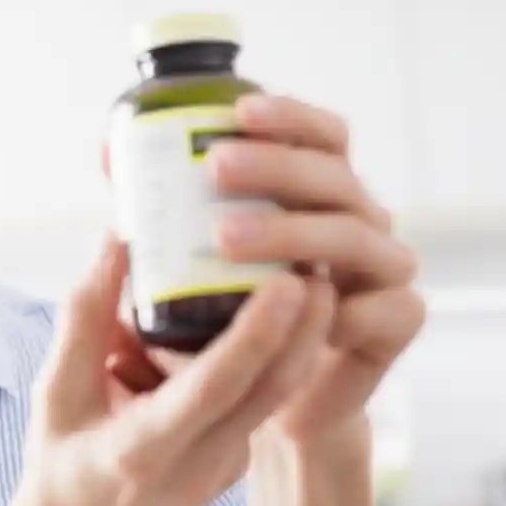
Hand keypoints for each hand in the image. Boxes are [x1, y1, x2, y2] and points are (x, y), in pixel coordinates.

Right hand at [4, 235, 335, 505]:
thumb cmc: (61, 455)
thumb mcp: (55, 389)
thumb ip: (85, 316)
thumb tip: (118, 239)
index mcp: (145, 447)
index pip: (214, 388)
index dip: (255, 335)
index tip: (287, 283)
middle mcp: (198, 463)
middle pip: (270, 390)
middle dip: (305, 326)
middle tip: (318, 257)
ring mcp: (226, 466)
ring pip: (276, 394)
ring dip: (300, 336)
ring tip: (308, 270)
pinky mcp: (238, 458)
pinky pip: (264, 399)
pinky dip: (274, 354)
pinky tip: (270, 311)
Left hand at [124, 95, 425, 449]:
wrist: (275, 393)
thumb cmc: (233, 310)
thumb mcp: (192, 252)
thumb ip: (162, 204)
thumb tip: (109, 152)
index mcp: (319, 191)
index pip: (322, 135)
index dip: (289, 116)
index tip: (236, 111)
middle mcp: (359, 218)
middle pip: (334, 174)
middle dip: (274, 165)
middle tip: (215, 166)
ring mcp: (384, 268)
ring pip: (351, 235)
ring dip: (289, 230)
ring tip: (223, 239)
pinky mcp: (397, 322)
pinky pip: (386, 307)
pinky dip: (344, 308)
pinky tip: (303, 309)